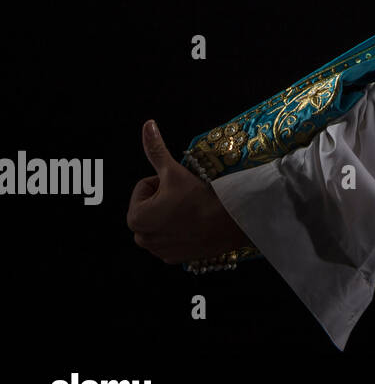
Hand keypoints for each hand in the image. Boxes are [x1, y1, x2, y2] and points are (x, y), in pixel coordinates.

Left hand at [126, 119, 249, 263]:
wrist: (231, 222)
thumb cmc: (199, 197)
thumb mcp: (174, 171)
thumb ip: (155, 150)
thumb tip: (147, 125)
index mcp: (135, 217)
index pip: (145, 188)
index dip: (163, 182)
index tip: (180, 188)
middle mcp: (142, 238)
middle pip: (151, 206)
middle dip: (166, 200)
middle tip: (187, 199)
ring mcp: (158, 251)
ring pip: (162, 222)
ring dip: (172, 215)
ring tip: (192, 211)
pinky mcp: (174, 258)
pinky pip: (173, 239)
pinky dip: (181, 231)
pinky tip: (195, 226)